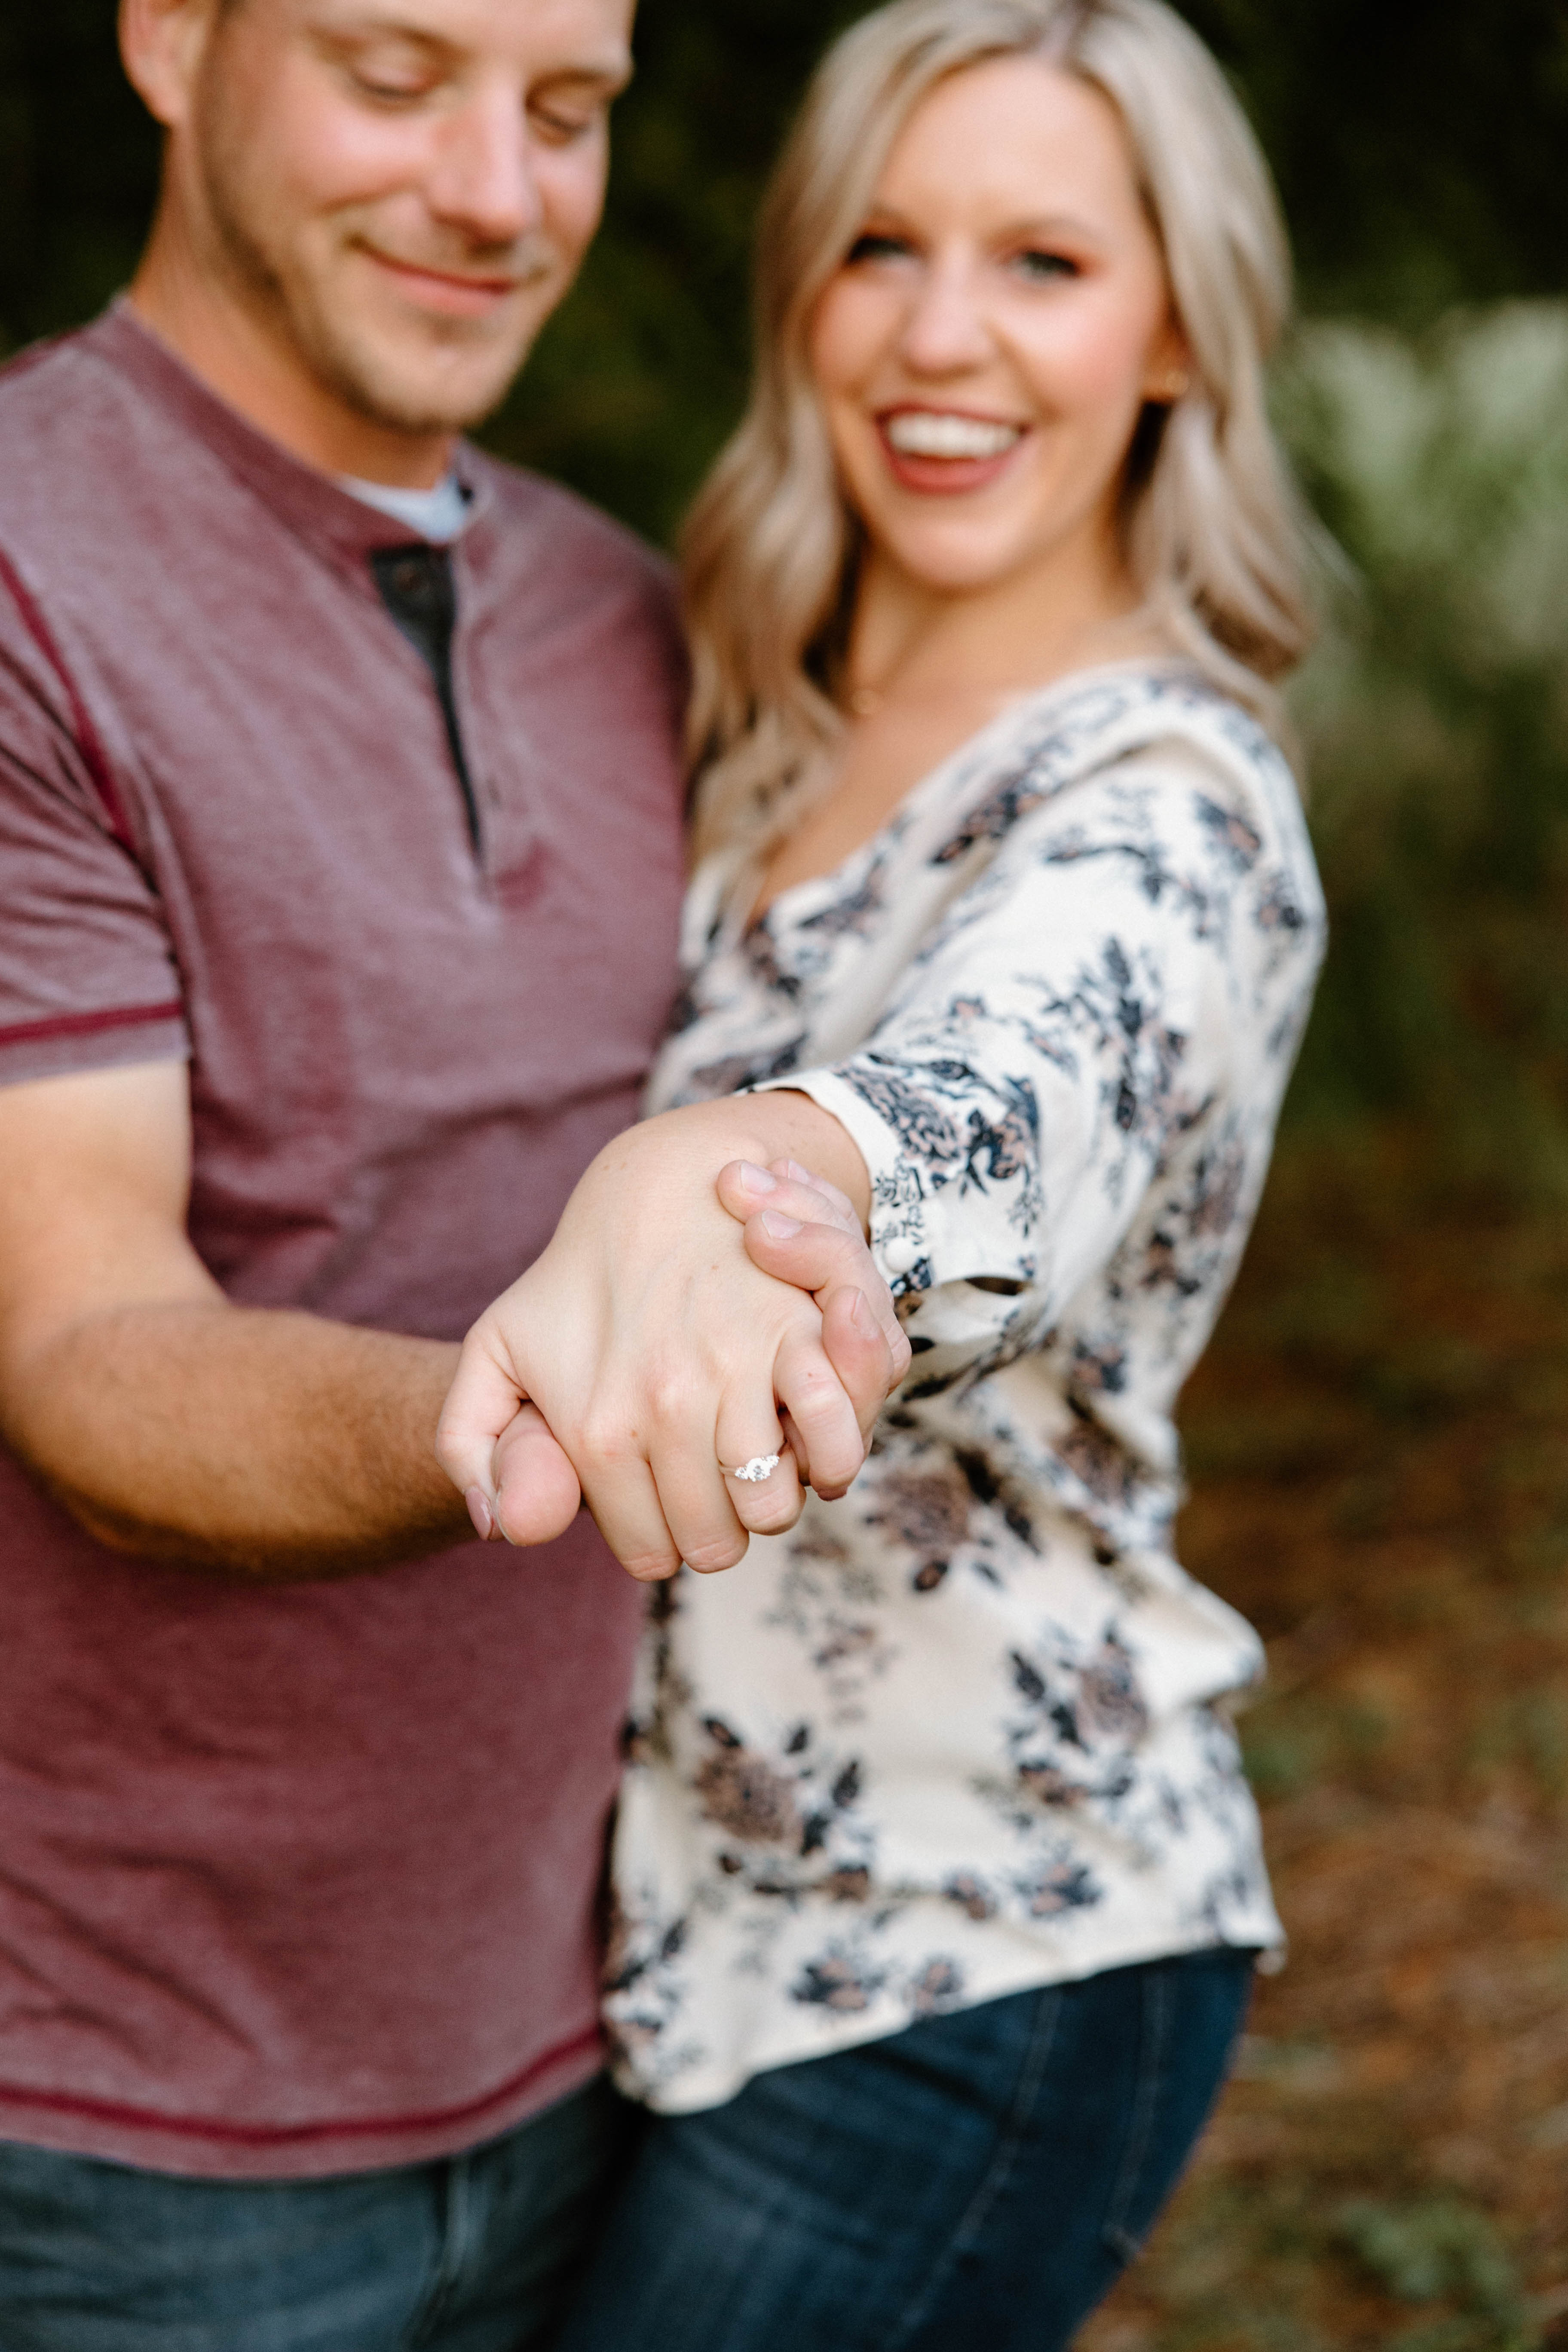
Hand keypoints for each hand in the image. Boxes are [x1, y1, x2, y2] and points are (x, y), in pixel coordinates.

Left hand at [437, 1099, 894, 1580]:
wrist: (652, 1184)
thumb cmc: (574, 1281)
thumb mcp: (497, 1351)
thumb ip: (469, 1443)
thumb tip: (501, 1527)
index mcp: (597, 1428)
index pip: (650, 1554)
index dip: (659, 1540)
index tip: (660, 1504)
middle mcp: (666, 1403)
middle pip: (717, 1542)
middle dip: (716, 1527)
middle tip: (709, 1483)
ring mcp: (735, 1368)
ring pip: (777, 1505)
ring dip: (773, 1497)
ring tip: (755, 1461)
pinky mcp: (799, 1333)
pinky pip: (835, 1438)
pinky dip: (830, 1456)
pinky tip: (805, 1440)